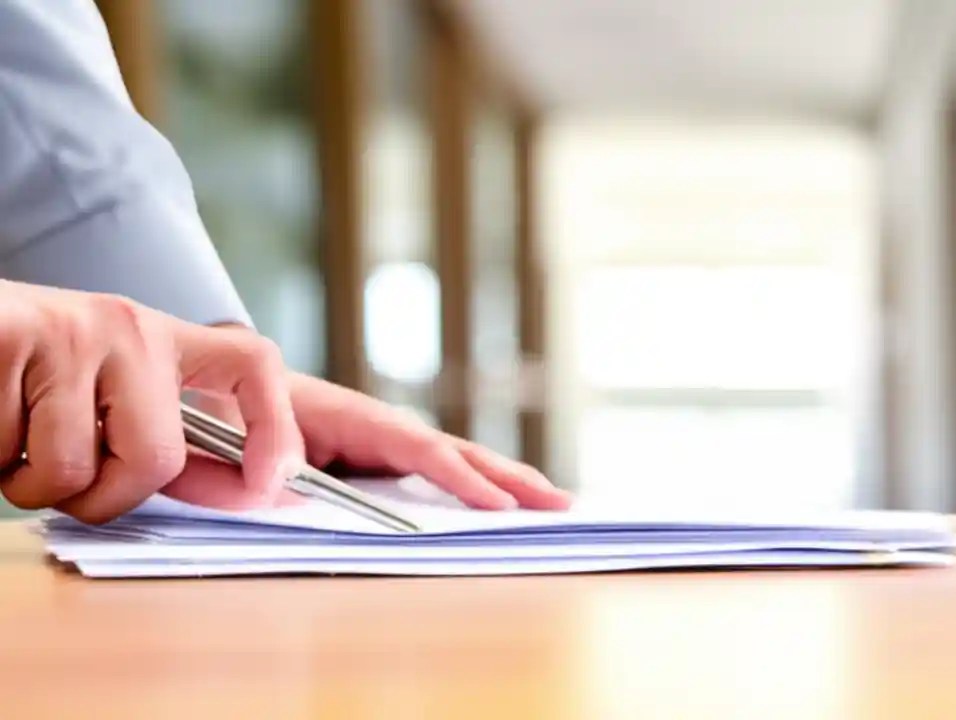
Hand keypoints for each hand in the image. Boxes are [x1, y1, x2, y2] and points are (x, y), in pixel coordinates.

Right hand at [0, 281, 303, 522]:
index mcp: (156, 336)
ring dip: (26, 483)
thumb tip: (250, 492)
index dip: (276, 426)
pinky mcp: (6, 340)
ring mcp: (66, 332)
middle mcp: (124, 326)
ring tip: (10, 436)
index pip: (252, 362)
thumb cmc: (16, 372)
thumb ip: (158, 436)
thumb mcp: (98, 391)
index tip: (274, 481)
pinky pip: (5, 453)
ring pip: (67, 473)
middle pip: (155, 458)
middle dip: (103, 497)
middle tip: (61, 476)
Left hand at [164, 374, 572, 511]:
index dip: (457, 478)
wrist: (210, 380)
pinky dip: (473, 486)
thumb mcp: (233, 432)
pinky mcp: (376, 456)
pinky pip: (432, 472)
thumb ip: (265, 462)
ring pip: (452, 460)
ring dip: (503, 481)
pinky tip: (502, 507)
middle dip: (510, 477)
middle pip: (454, 451)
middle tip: (561, 502)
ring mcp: (380, 440)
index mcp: (347, 413)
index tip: (496, 507)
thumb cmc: (223, 409)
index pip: (416, 447)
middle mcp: (375, 424)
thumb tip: (299, 497)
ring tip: (552, 503)